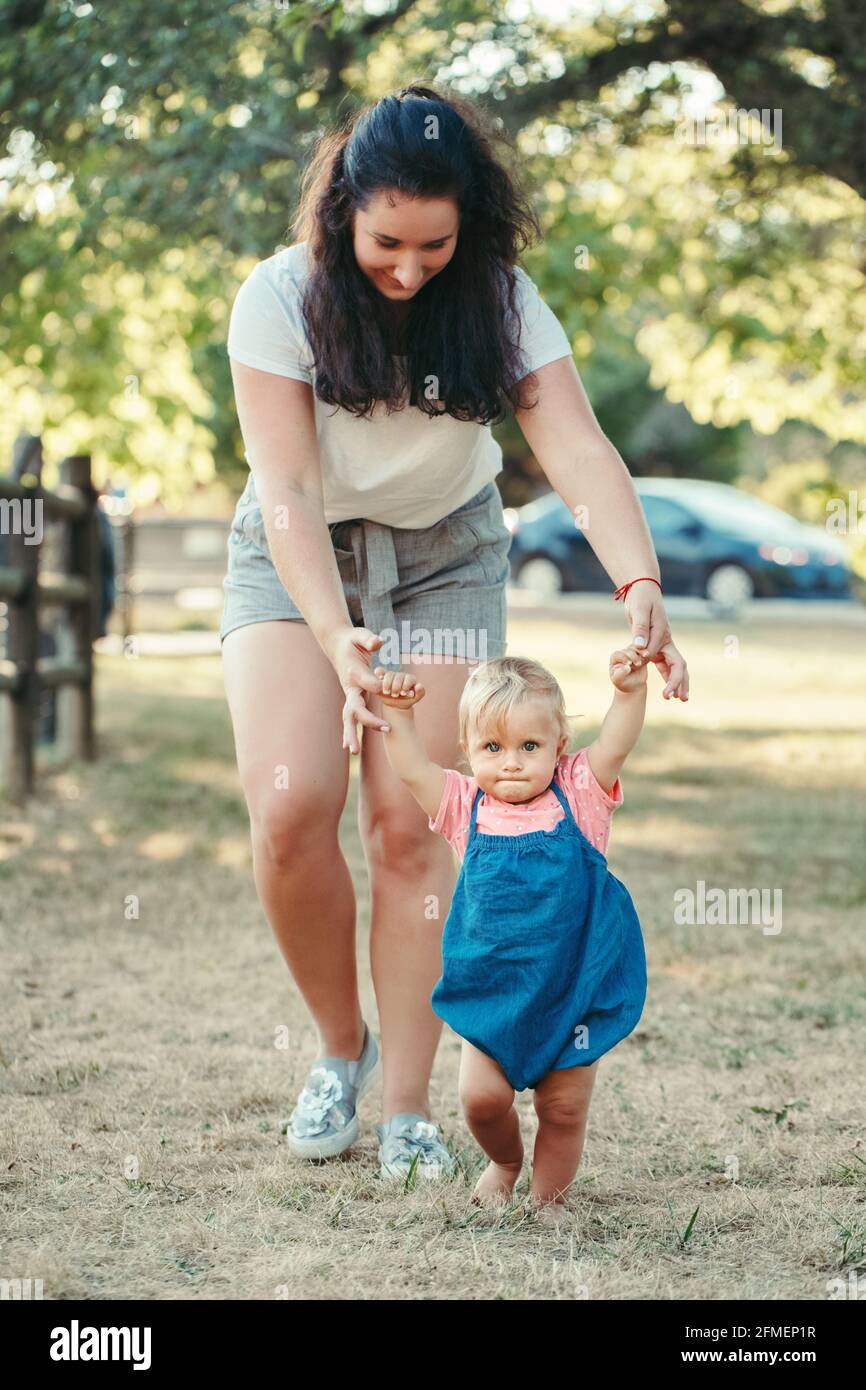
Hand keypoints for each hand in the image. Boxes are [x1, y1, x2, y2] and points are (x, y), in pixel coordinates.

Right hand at [327, 626, 391, 754]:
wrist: (337, 646)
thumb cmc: (352, 640)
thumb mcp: (359, 635)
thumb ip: (368, 639)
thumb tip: (378, 643)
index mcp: (353, 672)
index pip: (370, 685)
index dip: (383, 688)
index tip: (399, 691)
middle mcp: (349, 686)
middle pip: (355, 708)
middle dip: (368, 720)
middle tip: (385, 729)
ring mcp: (349, 694)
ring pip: (349, 718)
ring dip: (351, 734)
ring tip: (354, 751)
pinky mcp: (351, 698)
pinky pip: (350, 718)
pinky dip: (349, 732)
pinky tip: (348, 747)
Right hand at [373, 666, 426, 710]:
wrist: (396, 705)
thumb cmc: (407, 700)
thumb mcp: (415, 699)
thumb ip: (420, 692)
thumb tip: (419, 685)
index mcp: (410, 678)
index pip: (408, 678)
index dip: (405, 685)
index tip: (403, 693)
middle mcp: (401, 675)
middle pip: (397, 676)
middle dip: (396, 686)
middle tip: (394, 695)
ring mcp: (391, 675)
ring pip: (388, 675)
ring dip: (387, 684)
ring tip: (387, 692)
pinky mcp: (382, 677)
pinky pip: (379, 671)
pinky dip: (379, 673)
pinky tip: (379, 679)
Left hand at [609, 644, 648, 692]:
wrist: (633, 685)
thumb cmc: (623, 683)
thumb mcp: (618, 681)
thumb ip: (620, 674)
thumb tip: (627, 667)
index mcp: (614, 659)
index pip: (617, 654)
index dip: (623, 657)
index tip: (629, 664)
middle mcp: (622, 654)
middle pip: (627, 650)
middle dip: (633, 655)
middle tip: (638, 664)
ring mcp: (632, 653)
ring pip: (636, 648)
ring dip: (640, 651)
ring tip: (645, 656)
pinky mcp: (640, 655)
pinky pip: (643, 650)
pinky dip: (645, 651)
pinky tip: (647, 654)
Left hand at [621, 582, 688, 700]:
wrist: (642, 591)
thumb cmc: (641, 600)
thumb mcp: (639, 612)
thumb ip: (640, 629)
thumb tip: (639, 648)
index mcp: (663, 633)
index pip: (660, 653)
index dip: (651, 663)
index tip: (639, 667)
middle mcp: (666, 641)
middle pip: (679, 665)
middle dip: (679, 682)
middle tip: (677, 698)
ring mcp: (663, 644)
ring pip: (675, 667)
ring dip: (677, 683)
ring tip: (679, 699)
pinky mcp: (656, 647)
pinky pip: (666, 665)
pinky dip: (668, 677)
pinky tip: (669, 690)